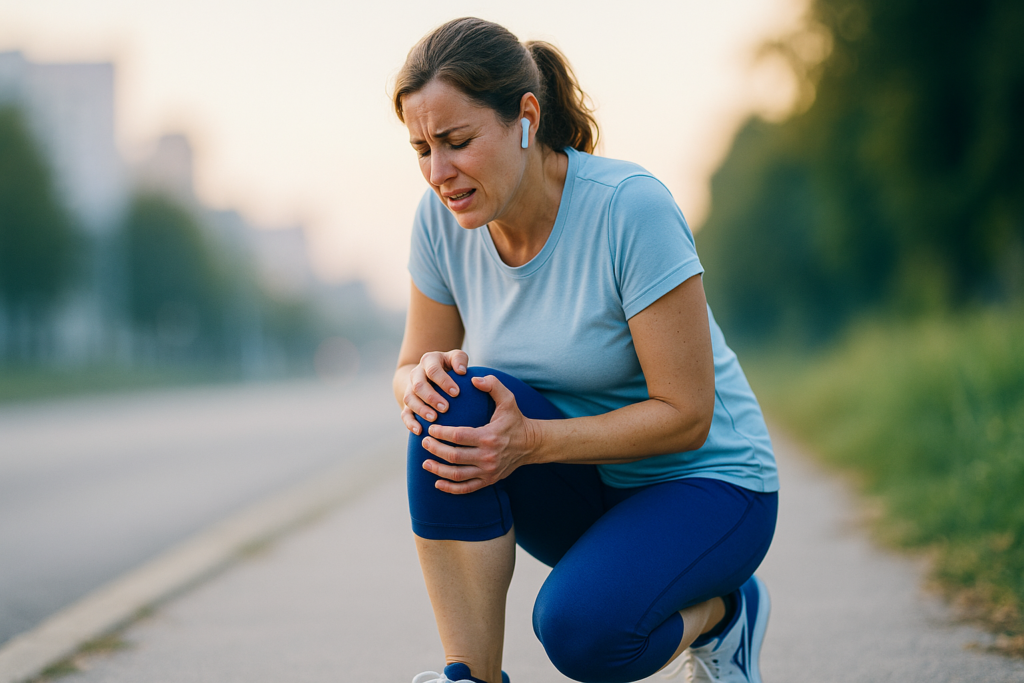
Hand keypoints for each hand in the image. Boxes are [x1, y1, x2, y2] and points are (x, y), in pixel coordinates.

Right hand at [401, 349, 468, 434]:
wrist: (431, 372)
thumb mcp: (455, 358)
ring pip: (410, 399)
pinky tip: (419, 431)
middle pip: (419, 385)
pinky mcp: (408, 403)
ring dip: (421, 410)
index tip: (456, 393)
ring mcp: (410, 389)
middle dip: (431, 397)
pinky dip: (410, 423)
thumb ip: (460, 360)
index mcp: (428, 361)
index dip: (443, 381)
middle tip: (445, 408)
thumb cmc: (449, 366)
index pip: (433, 370)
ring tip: (434, 419)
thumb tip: (462, 371)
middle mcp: (416, 374)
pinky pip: (405, 413)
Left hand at [420, 374, 539, 493]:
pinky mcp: (489, 480)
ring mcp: (488, 471)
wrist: (531, 444)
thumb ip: (492, 385)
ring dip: (438, 470)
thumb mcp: (508, 399)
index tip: (431, 428)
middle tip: (424, 442)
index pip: (458, 436)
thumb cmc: (515, 420)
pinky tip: (437, 483)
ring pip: (457, 475)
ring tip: (425, 463)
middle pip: (454, 456)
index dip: (441, 433)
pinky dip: (450, 488)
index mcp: (489, 436)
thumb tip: (473, 378)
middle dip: (435, 449)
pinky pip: (466, 488)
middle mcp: (488, 456)